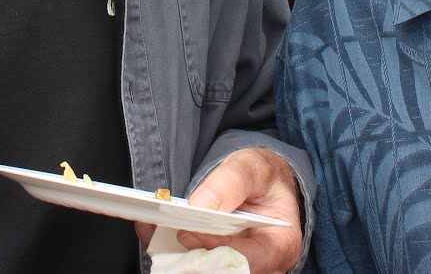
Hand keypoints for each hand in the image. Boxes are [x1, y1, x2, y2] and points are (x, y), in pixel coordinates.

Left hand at [148, 148, 301, 273]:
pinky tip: (150, 228)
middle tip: (160, 232)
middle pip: (221, 272)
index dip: (216, 249)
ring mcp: (236, 269)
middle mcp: (260, 267)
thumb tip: (200, 205)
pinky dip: (167, 250)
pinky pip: (189, 266)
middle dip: (190, 256)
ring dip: (174, 255)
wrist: (261, 187)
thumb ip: (231, 182)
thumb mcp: (253, 167)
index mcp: (280, 244)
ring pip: (202, 272)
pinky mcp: (214, 266)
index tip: (187, 232)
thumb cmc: (262, 178)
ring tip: (151, 228)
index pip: (248, 259)